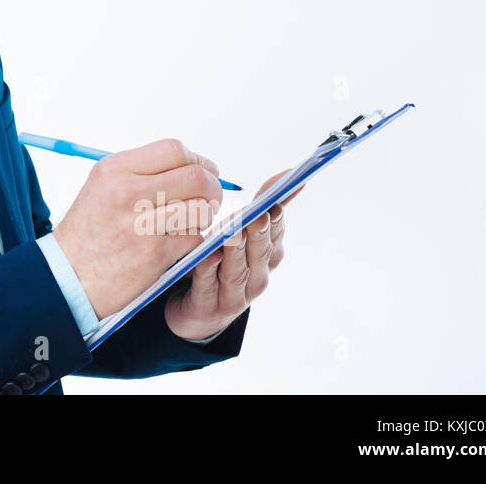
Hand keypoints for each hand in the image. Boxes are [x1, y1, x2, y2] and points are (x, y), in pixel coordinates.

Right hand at [53, 138, 223, 320]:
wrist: (67, 274)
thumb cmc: (88, 231)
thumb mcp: (102, 187)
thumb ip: (141, 172)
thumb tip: (192, 166)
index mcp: (114, 169)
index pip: (174, 150)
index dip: (197, 160)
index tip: (203, 171)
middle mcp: (127, 192)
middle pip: (195, 176)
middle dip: (212, 187)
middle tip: (210, 197)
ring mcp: (142, 224)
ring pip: (201, 208)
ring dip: (205, 215)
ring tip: (192, 220)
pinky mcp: (155, 253)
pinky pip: (195, 237)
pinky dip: (194, 238)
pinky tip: (179, 241)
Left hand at [163, 169, 301, 340]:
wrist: (198, 312)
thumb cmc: (223, 264)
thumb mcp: (244, 236)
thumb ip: (262, 206)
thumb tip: (288, 174)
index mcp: (266, 256)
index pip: (276, 234)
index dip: (277, 219)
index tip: (275, 202)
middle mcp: (256, 276)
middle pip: (259, 252)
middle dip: (260, 232)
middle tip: (260, 214)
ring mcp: (234, 295)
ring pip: (236, 269)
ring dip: (235, 250)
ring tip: (233, 230)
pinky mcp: (208, 306)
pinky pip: (207, 286)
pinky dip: (208, 271)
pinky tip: (206, 255)